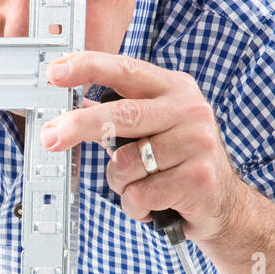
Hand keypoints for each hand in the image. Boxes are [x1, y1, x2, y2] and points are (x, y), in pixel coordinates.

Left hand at [41, 51, 246, 242]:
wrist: (223, 205)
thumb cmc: (181, 163)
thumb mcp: (156, 129)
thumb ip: (120, 116)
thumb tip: (71, 110)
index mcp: (173, 89)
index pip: (125, 69)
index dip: (87, 67)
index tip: (55, 73)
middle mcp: (189, 109)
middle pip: (120, 114)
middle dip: (78, 127)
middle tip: (50, 137)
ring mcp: (197, 142)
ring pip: (126, 162)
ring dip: (121, 183)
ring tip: (143, 186)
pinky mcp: (197, 177)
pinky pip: (140, 193)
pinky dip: (136, 206)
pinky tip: (154, 204)